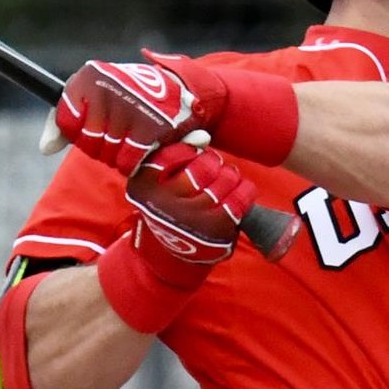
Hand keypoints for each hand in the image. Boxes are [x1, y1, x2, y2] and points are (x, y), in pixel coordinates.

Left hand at [41, 52, 232, 172]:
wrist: (177, 89)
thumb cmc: (125, 97)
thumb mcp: (92, 99)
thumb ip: (63, 122)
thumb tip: (45, 148)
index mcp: (89, 76)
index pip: (66, 124)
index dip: (80, 132)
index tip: (97, 123)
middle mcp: (108, 87)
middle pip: (88, 144)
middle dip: (102, 146)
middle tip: (120, 130)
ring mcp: (131, 106)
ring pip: (108, 155)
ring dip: (119, 155)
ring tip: (133, 136)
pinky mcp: (153, 126)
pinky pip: (129, 162)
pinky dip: (134, 162)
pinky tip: (144, 146)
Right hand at [123, 143, 255, 274]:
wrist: (175, 252)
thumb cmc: (171, 204)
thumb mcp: (161, 180)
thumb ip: (177, 154)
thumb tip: (202, 136)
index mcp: (144, 186)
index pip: (171, 154)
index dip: (188, 152)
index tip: (190, 159)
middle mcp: (165, 204)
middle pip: (205, 166)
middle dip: (213, 164)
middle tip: (211, 170)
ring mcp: (191, 218)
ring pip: (226, 178)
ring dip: (230, 176)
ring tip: (224, 182)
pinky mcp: (214, 228)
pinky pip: (240, 196)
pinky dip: (245, 190)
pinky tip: (239, 192)